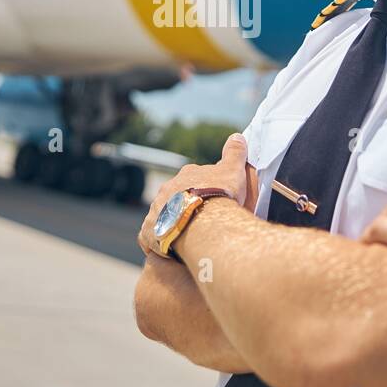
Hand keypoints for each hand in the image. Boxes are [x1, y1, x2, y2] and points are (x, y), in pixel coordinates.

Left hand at [138, 132, 249, 258]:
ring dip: (171, 223)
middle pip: (175, 196)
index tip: (212, 199)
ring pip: (162, 215)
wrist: (205, 224)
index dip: (203, 189)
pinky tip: (166, 250)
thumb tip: (237, 136)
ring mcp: (156, 211)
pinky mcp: (151, 232)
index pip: (193, 179)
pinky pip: (150, 237)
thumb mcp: (233, 170)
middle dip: (184, 205)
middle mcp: (166, 190)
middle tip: (200, 220)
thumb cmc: (221, 196)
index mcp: (186, 176)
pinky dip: (156, 242)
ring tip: (186, 237)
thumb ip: (234, 153)